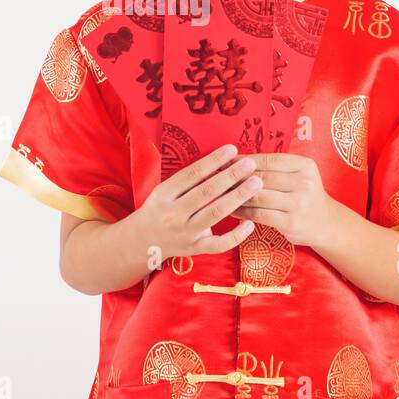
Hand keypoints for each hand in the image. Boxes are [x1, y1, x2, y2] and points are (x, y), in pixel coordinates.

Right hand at [134, 143, 261, 263]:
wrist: (142, 240)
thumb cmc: (159, 209)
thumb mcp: (163, 190)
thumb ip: (187, 179)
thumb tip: (219, 160)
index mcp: (165, 193)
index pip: (192, 174)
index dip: (213, 160)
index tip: (232, 149)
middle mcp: (174, 213)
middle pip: (206, 192)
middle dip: (231, 176)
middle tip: (250, 164)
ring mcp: (185, 232)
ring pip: (214, 214)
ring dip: (237, 197)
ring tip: (256, 183)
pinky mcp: (194, 249)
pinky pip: (218, 244)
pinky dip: (235, 235)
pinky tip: (250, 223)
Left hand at [228, 152, 343, 247]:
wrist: (326, 223)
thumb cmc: (304, 195)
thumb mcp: (298, 175)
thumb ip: (274, 168)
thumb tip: (236, 160)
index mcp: (304, 165)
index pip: (268, 159)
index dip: (244, 160)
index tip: (224, 161)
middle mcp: (304, 182)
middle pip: (261, 177)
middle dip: (236, 177)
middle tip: (215, 177)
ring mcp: (299, 203)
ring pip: (258, 196)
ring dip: (236, 195)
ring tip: (219, 194)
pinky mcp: (291, 222)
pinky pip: (259, 214)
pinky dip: (242, 212)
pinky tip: (230, 210)